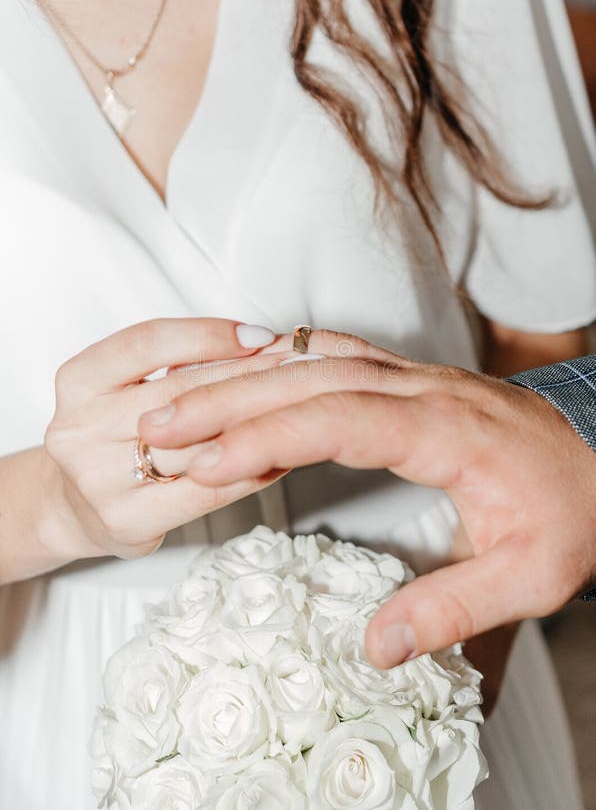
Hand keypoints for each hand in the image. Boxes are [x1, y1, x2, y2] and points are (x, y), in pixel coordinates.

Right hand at [42, 318, 289, 562]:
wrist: (78, 507)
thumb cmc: (117, 436)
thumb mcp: (129, 386)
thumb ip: (180, 362)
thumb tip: (262, 342)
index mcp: (79, 382)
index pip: (147, 343)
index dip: (208, 335)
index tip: (261, 335)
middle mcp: (78, 429)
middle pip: (179, 392)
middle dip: (250, 375)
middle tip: (302, 366)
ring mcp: (98, 480)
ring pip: (196, 443)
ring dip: (259, 421)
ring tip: (301, 406)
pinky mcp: (126, 521)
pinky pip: (206, 490)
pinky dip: (252, 470)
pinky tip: (282, 455)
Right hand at [139, 331, 595, 667]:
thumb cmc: (574, 507)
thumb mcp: (534, 574)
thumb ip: (455, 608)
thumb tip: (378, 647)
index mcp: (447, 430)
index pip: (338, 419)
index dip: (265, 436)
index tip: (206, 460)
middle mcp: (423, 388)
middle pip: (309, 377)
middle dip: (227, 398)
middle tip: (159, 425)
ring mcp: (414, 375)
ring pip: (313, 357)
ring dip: (243, 376)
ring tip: (180, 399)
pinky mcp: (409, 378)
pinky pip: (333, 352)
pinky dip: (280, 360)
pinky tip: (247, 371)